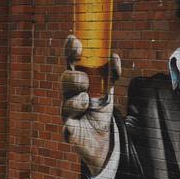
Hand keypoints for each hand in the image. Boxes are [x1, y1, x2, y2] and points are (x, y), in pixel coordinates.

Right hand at [61, 34, 120, 174]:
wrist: (101, 137)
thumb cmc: (99, 109)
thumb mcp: (107, 90)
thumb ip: (111, 73)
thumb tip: (114, 57)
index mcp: (78, 81)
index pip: (70, 62)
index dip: (71, 51)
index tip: (75, 40)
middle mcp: (70, 95)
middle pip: (65, 81)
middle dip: (73, 77)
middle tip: (84, 79)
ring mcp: (68, 113)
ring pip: (66, 104)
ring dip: (76, 100)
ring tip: (86, 100)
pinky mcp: (70, 132)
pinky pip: (67, 129)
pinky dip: (69, 127)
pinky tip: (71, 125)